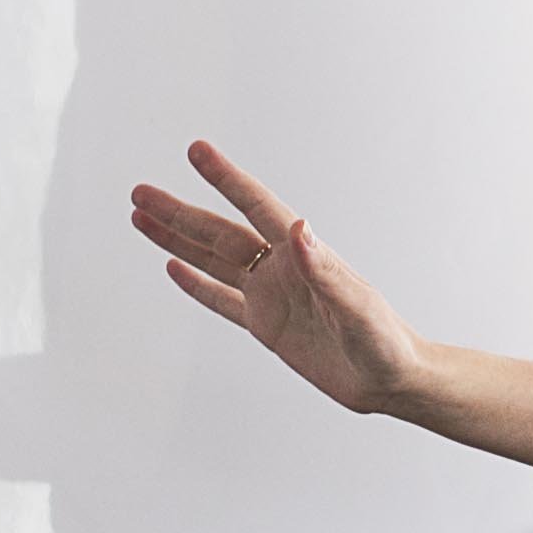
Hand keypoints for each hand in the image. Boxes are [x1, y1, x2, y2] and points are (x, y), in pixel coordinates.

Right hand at [132, 140, 425, 416]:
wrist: (392, 381)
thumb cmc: (386, 343)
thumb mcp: (357, 307)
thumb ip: (326, 270)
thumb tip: (300, 229)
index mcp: (303, 256)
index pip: (257, 207)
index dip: (226, 179)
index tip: (197, 152)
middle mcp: (282, 269)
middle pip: (220, 232)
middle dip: (179, 212)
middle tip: (140, 192)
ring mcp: (272, 295)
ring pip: (214, 261)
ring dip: (178, 241)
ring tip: (142, 218)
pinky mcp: (267, 326)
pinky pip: (223, 300)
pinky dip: (196, 284)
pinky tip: (173, 267)